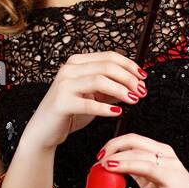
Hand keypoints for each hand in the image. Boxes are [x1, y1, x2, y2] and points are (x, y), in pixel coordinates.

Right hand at [19, 50, 147, 152]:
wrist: (44, 130)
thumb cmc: (70, 112)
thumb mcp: (94, 96)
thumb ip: (111, 88)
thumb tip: (137, 83)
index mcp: (78, 62)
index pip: (110, 57)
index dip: (130, 66)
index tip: (144, 77)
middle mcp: (69, 69)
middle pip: (107, 66)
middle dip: (129, 78)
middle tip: (142, 91)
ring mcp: (64, 84)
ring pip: (100, 80)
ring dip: (121, 90)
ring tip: (134, 100)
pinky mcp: (61, 102)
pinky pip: (89, 103)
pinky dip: (106, 108)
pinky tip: (117, 112)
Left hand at [97, 134, 188, 187]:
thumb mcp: (156, 177)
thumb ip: (139, 170)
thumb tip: (113, 166)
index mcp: (163, 153)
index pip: (135, 139)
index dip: (114, 144)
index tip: (100, 154)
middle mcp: (169, 161)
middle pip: (138, 150)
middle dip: (114, 154)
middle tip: (99, 163)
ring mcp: (173, 178)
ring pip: (146, 165)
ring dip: (125, 165)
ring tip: (108, 168)